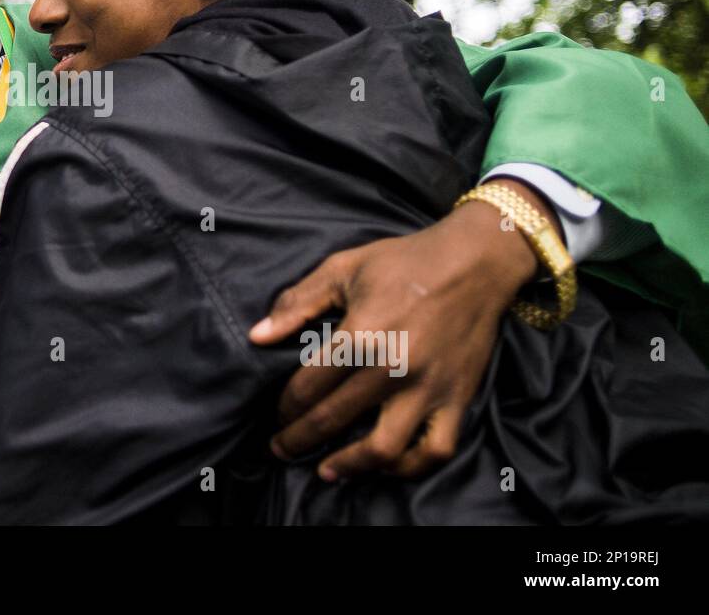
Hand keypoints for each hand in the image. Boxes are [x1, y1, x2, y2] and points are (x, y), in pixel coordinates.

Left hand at [249, 179, 559, 480]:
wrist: (476, 261)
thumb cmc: (404, 261)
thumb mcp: (343, 268)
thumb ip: (298, 303)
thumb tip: (257, 336)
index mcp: (361, 334)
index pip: (308, 385)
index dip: (284, 406)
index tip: (275, 415)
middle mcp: (393, 367)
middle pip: (334, 419)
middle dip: (299, 440)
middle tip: (281, 448)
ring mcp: (428, 388)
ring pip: (383, 448)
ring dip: (348, 465)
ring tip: (326, 471)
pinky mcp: (458, 398)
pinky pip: (435, 450)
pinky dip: (409, 466)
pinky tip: (385, 466)